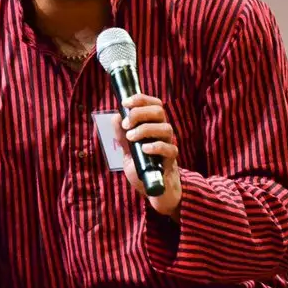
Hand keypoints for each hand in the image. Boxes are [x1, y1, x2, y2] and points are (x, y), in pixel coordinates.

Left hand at [115, 94, 181, 220]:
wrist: (152, 188)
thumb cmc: (142, 165)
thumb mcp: (127, 149)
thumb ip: (121, 134)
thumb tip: (115, 116)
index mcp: (153, 125)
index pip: (153, 104)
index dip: (140, 99)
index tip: (124, 103)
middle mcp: (162, 132)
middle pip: (159, 111)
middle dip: (140, 113)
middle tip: (126, 124)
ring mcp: (168, 145)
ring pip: (166, 128)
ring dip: (145, 129)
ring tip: (131, 138)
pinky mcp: (171, 160)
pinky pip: (169, 149)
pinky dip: (156, 146)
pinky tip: (144, 149)